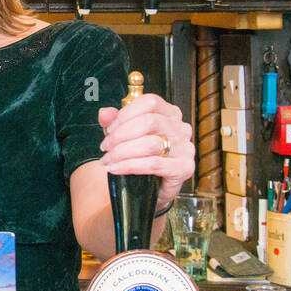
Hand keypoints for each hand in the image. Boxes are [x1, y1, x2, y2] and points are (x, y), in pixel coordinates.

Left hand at [97, 93, 194, 207]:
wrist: (153, 188)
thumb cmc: (142, 158)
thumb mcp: (125, 136)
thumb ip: (115, 122)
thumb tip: (104, 113)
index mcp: (169, 114)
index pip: (150, 102)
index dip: (126, 114)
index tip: (109, 128)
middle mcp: (180, 128)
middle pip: (149, 121)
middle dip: (121, 135)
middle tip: (106, 147)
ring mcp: (185, 148)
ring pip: (150, 143)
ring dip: (122, 152)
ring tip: (108, 160)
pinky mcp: (184, 168)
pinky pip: (154, 164)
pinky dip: (130, 166)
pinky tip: (116, 169)